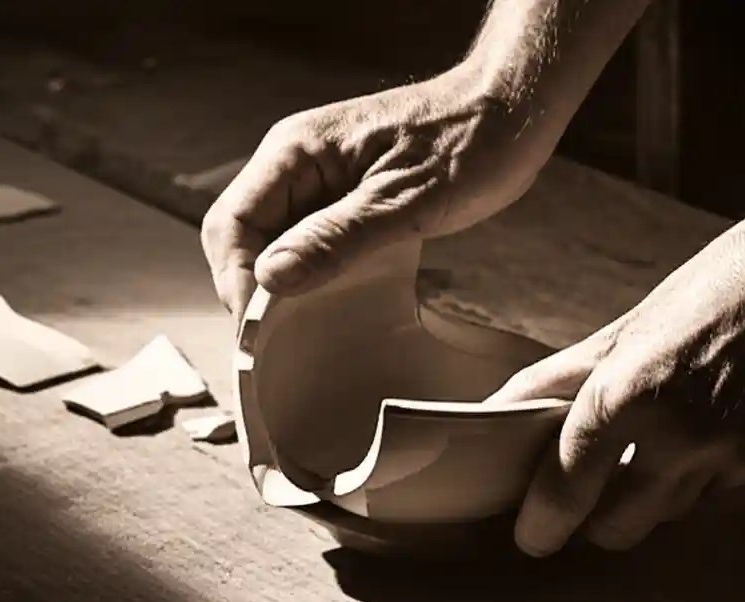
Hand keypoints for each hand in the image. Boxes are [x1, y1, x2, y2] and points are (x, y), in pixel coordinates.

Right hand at [201, 67, 549, 317]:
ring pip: (275, 247)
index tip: (260, 333)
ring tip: (301, 337)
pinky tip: (331, 311)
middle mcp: (297, 165)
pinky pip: (311, 246)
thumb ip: (338, 237)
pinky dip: (313, 280)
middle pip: (244, 239)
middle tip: (277, 346)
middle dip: (253, 292)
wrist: (511, 114)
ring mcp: (320, 185)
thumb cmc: (469, 142)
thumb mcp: (405, 200)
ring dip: (283, 290)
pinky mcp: (346, 202)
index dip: (237, 282)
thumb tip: (272, 278)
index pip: (233, 224)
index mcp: (297, 151)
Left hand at [488, 230, 744, 556]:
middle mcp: (678, 435)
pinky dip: (700, 475)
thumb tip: (498, 409)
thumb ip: (557, 380)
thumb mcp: (622, 332)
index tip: (531, 538)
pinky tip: (707, 428)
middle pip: (617, 527)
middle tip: (587, 498)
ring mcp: (730, 453)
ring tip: (653, 446)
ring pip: (667, 513)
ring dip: (648, 497)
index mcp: (627, 394)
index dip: (542, 522)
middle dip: (596, 522)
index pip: (567, 485)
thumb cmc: (709, 289)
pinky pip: (716, 492)